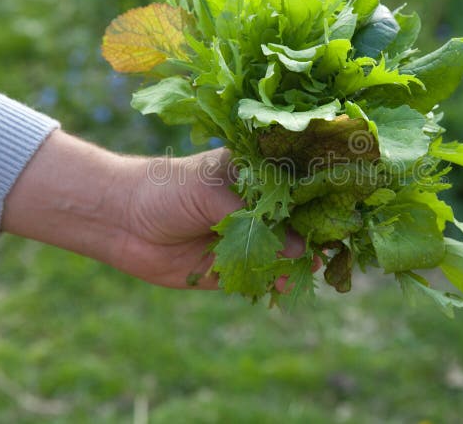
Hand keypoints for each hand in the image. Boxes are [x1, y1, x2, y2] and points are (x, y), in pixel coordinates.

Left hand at [3, 130, 314, 290]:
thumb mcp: (212, 192)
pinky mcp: (228, 268)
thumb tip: (297, 247)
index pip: (294, 187)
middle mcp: (252, 208)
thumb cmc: (166, 189)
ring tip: (309, 268)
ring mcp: (242, 239)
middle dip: (313, 235)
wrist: (121, 220)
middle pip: (294, 223)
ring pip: (280, 253)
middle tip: (334, 246)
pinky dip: (273, 282)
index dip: (318, 200)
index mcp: (252, 177)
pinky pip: (259, 277)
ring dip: (296, 262)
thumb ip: (254, 219)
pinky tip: (283, 284)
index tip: (342, 211)